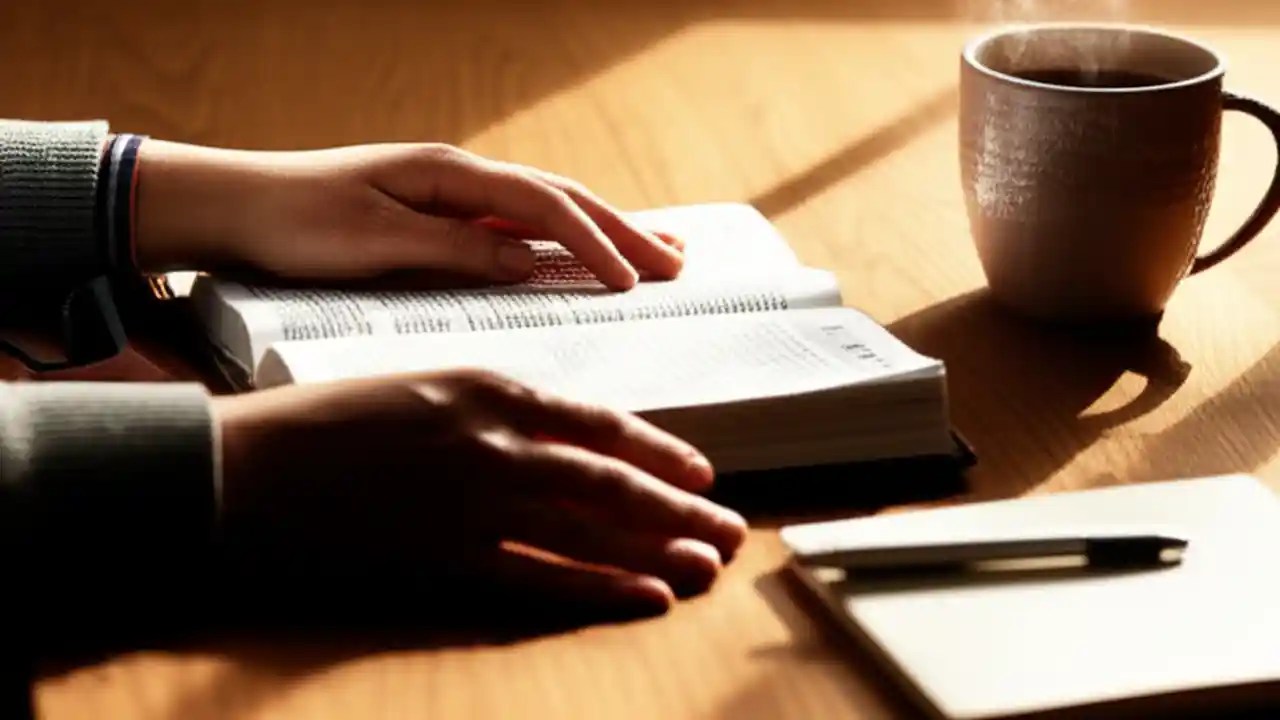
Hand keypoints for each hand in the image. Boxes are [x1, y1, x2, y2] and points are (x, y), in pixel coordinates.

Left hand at [135, 140, 683, 289]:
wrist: (236, 205)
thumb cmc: (295, 224)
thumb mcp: (375, 243)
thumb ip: (457, 251)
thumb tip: (534, 262)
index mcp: (450, 176)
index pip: (545, 208)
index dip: (595, 244)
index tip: (635, 282)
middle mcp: (460, 176)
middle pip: (562, 199)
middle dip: (623, 231)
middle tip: (678, 265)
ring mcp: (453, 193)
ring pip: (548, 208)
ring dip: (606, 230)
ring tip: (659, 251)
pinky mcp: (441, 215)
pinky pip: (520, 224)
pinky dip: (564, 239)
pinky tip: (584, 251)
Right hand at [213, 370, 747, 615]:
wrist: (237, 468)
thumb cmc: (320, 421)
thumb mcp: (417, 385)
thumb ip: (489, 408)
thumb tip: (551, 438)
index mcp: (487, 386)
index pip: (599, 422)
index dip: (659, 451)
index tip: (701, 473)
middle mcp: (495, 439)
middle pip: (613, 478)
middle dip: (681, 508)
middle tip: (731, 530)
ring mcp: (474, 500)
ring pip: (592, 526)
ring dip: (660, 548)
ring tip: (709, 566)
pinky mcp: (444, 557)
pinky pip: (541, 578)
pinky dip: (599, 588)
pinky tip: (646, 597)